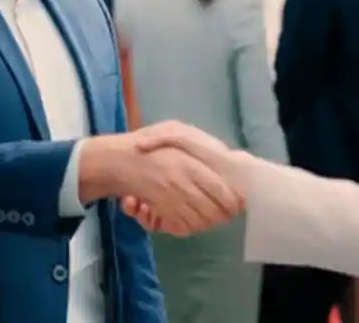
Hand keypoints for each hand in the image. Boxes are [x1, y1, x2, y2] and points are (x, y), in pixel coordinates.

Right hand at [120, 121, 254, 234]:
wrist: (118, 160)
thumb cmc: (150, 143)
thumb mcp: (176, 132)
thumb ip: (201, 143)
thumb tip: (225, 155)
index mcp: (188, 165)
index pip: (220, 190)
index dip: (233, 200)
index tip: (240, 200)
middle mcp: (181, 186)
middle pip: (213, 210)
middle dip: (225, 213)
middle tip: (230, 210)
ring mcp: (170, 201)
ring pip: (200, 222)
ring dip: (211, 221)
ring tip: (216, 214)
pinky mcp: (160, 212)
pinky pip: (184, 227)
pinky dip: (194, 226)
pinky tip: (197, 217)